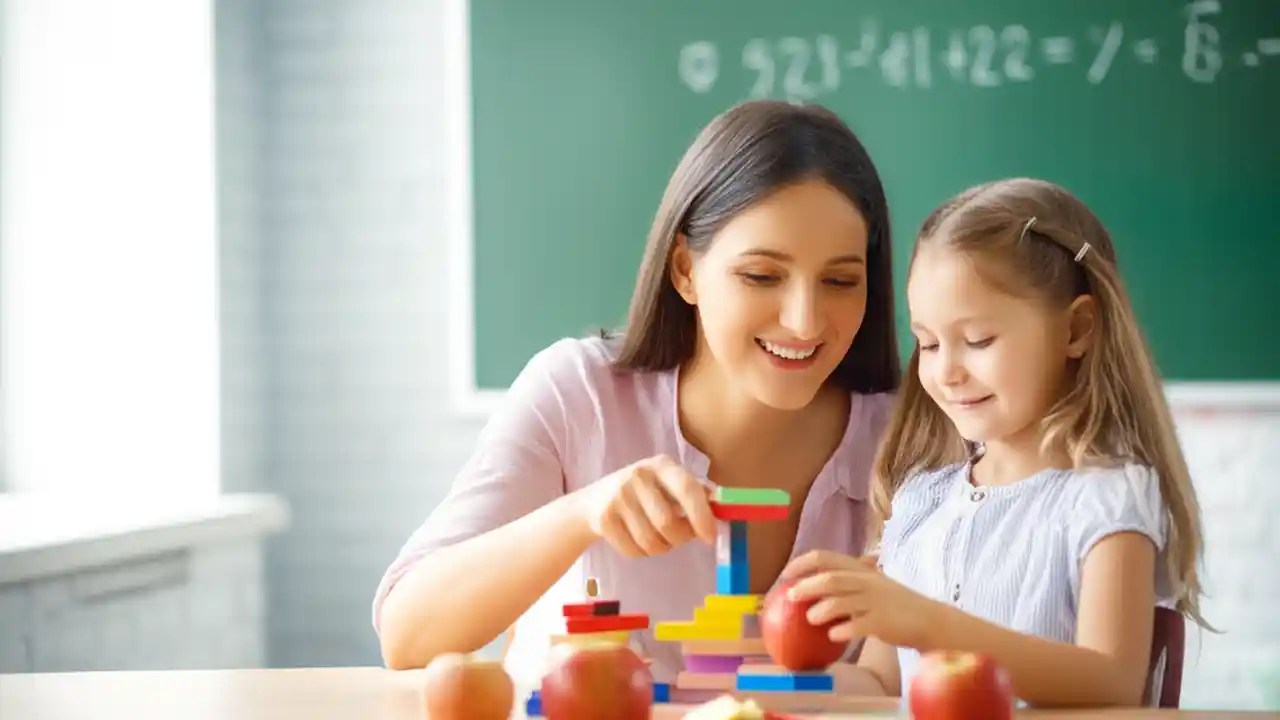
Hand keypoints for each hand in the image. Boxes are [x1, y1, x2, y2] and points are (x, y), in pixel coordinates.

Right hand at [577, 454, 718, 557]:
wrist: (593, 502)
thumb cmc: (645, 494)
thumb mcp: (669, 485)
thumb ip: (698, 493)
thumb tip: (727, 505)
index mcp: (662, 465)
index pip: (688, 488)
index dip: (702, 516)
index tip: (709, 538)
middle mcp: (638, 475)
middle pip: (669, 524)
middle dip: (680, 539)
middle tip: (680, 538)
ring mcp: (618, 496)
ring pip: (652, 542)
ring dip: (661, 548)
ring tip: (657, 538)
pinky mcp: (604, 518)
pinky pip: (633, 551)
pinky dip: (640, 553)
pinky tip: (635, 539)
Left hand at [781, 550, 947, 649]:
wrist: (929, 620)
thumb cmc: (894, 604)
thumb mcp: (872, 584)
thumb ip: (847, 582)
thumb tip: (811, 585)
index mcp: (860, 570)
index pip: (825, 557)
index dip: (802, 563)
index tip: (785, 575)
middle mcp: (867, 581)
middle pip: (831, 578)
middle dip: (806, 586)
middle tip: (790, 597)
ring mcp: (876, 601)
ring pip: (842, 601)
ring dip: (821, 610)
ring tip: (810, 618)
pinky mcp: (883, 622)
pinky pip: (858, 626)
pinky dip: (842, 630)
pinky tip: (833, 637)